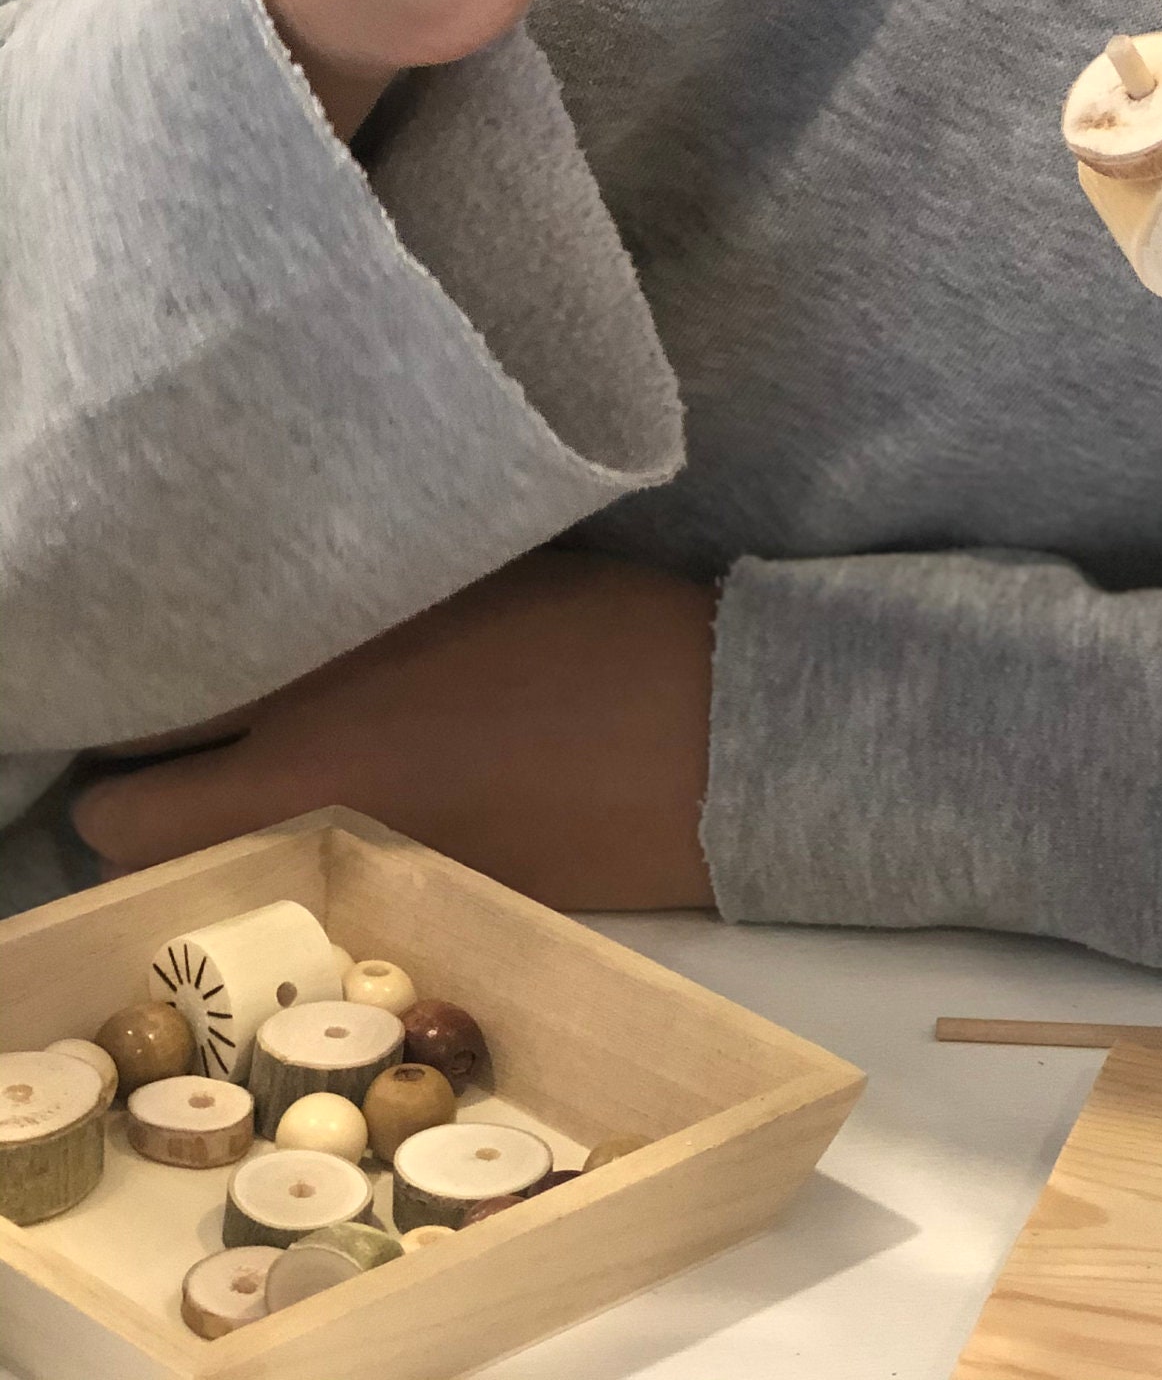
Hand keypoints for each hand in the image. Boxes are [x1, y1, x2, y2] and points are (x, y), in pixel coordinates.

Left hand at [69, 552, 719, 911]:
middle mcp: (311, 782)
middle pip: (132, 823)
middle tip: (160, 755)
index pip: (147, 709)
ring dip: (200, 833)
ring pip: (208, 868)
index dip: (122, 696)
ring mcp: (353, 857)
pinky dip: (293, 858)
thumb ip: (347, 603)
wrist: (713, 742)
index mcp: (324, 680)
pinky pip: (298, 887)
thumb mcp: (461, 581)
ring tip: (245, 784)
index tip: (139, 673)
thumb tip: (263, 610)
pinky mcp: (408, 906)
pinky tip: (342, 813)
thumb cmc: (602, 629)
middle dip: (125, 794)